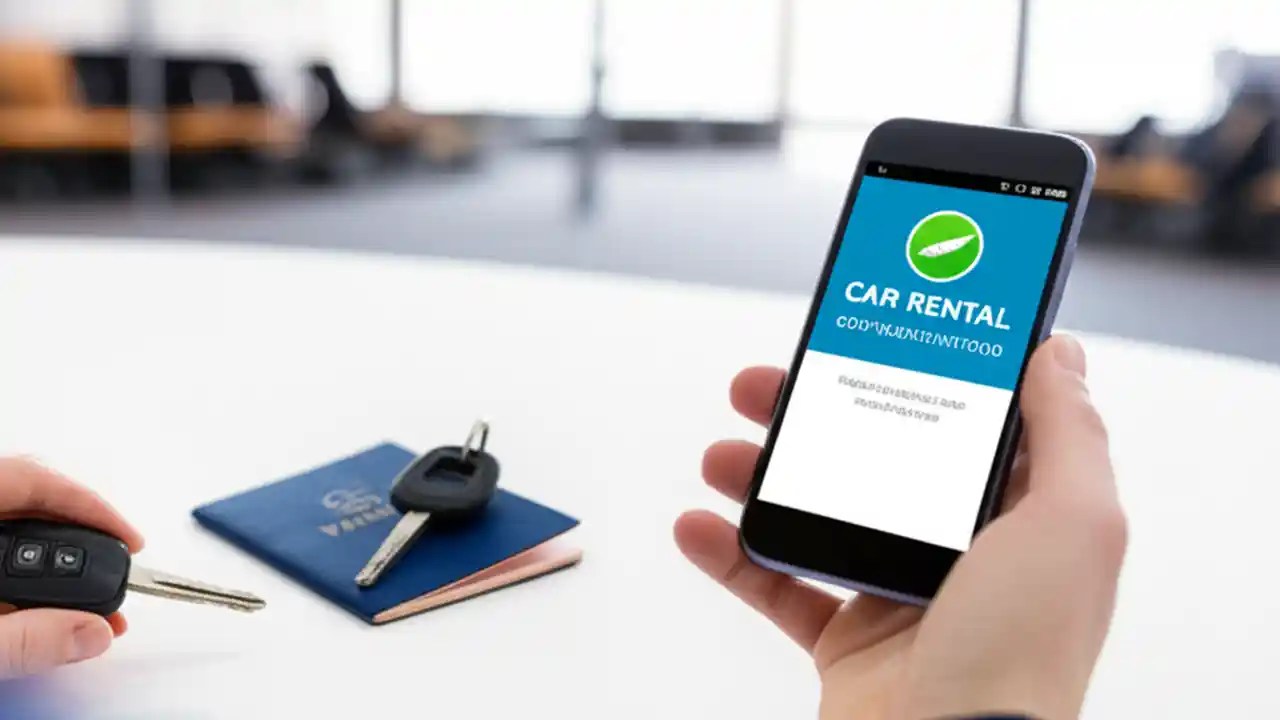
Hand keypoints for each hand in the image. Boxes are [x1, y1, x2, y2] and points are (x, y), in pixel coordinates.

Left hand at [0, 458, 143, 677]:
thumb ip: (25, 640)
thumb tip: (92, 633)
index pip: (33, 479)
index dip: (91, 507)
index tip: (130, 542)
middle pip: (26, 498)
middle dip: (78, 537)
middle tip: (113, 572)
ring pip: (8, 520)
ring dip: (49, 561)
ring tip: (77, 600)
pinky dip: (18, 572)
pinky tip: (28, 608)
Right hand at [675, 335, 1126, 718]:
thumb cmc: (1023, 655)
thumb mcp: (1072, 525)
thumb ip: (1068, 433)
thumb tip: (1056, 354)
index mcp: (1019, 517)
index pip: (968, 424)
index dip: (923, 373)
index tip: (875, 331)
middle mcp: (962, 552)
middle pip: (877, 457)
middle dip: (817, 414)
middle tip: (768, 382)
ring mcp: (901, 596)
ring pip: (821, 512)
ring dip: (763, 476)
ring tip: (722, 455)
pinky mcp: (847, 641)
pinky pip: (778, 585)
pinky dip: (731, 555)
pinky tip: (697, 526)